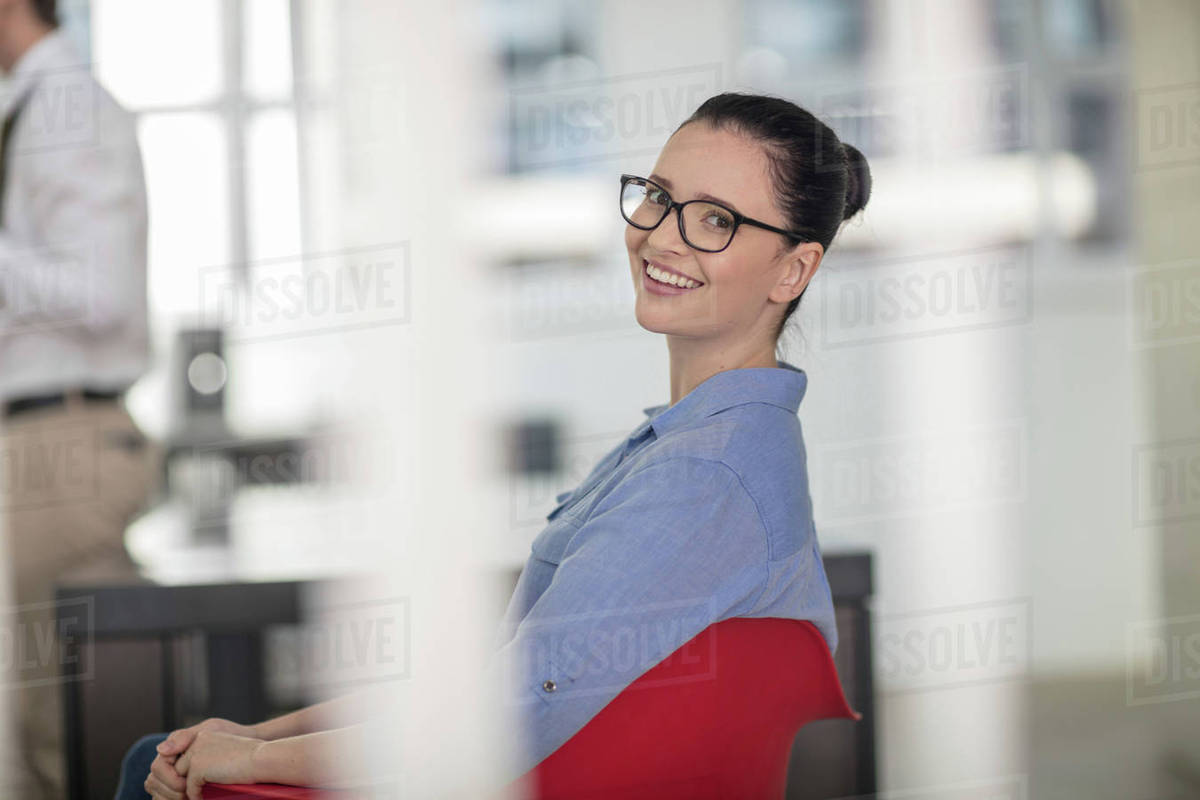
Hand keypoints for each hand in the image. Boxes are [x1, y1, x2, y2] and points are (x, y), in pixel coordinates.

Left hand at [144, 718, 259, 798]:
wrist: (261, 758)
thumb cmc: (250, 757)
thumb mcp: (224, 749)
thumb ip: (206, 754)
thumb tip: (189, 775)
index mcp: (204, 733)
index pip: (183, 754)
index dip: (184, 771)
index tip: (189, 783)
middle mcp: (198, 740)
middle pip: (178, 766)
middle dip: (183, 781)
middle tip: (190, 793)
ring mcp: (196, 752)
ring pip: (180, 777)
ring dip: (187, 789)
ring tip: (197, 796)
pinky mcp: (198, 765)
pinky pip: (189, 787)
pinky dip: (196, 796)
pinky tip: (205, 798)